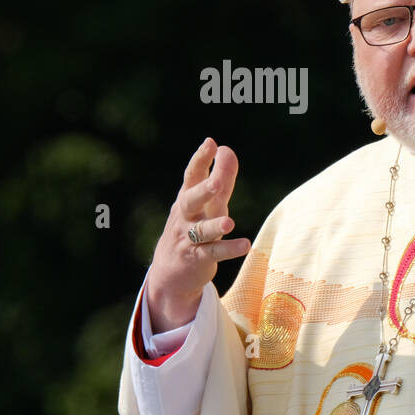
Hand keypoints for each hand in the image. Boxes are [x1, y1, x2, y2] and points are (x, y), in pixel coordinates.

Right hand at [146, 138, 250, 330]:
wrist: (169, 272)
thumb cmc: (191, 227)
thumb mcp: (205, 203)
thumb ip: (220, 178)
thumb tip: (227, 150)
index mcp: (188, 198)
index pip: (192, 176)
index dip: (201, 160)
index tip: (211, 143)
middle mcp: (186, 216)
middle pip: (191, 200)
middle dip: (203, 191)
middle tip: (216, 183)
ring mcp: (190, 238)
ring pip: (201, 230)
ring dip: (214, 225)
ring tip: (228, 222)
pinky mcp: (198, 258)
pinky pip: (213, 253)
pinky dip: (228, 249)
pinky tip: (245, 245)